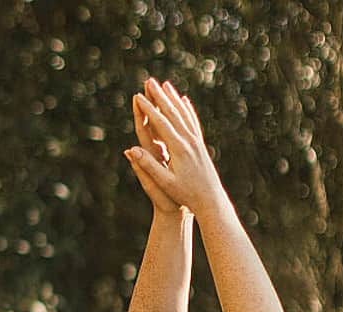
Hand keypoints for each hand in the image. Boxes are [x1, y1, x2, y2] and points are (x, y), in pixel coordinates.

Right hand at [124, 78, 226, 217]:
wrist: (210, 200)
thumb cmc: (185, 194)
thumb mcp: (164, 183)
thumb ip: (148, 165)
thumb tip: (131, 150)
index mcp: (179, 149)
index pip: (161, 123)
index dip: (149, 109)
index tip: (138, 96)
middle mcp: (189, 141)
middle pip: (173, 113)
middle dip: (160, 96)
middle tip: (150, 81)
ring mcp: (196, 141)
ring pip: (183, 114)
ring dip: (173, 98)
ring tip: (166, 85)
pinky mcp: (200, 145)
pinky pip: (192, 122)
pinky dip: (186, 109)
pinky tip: (184, 101)